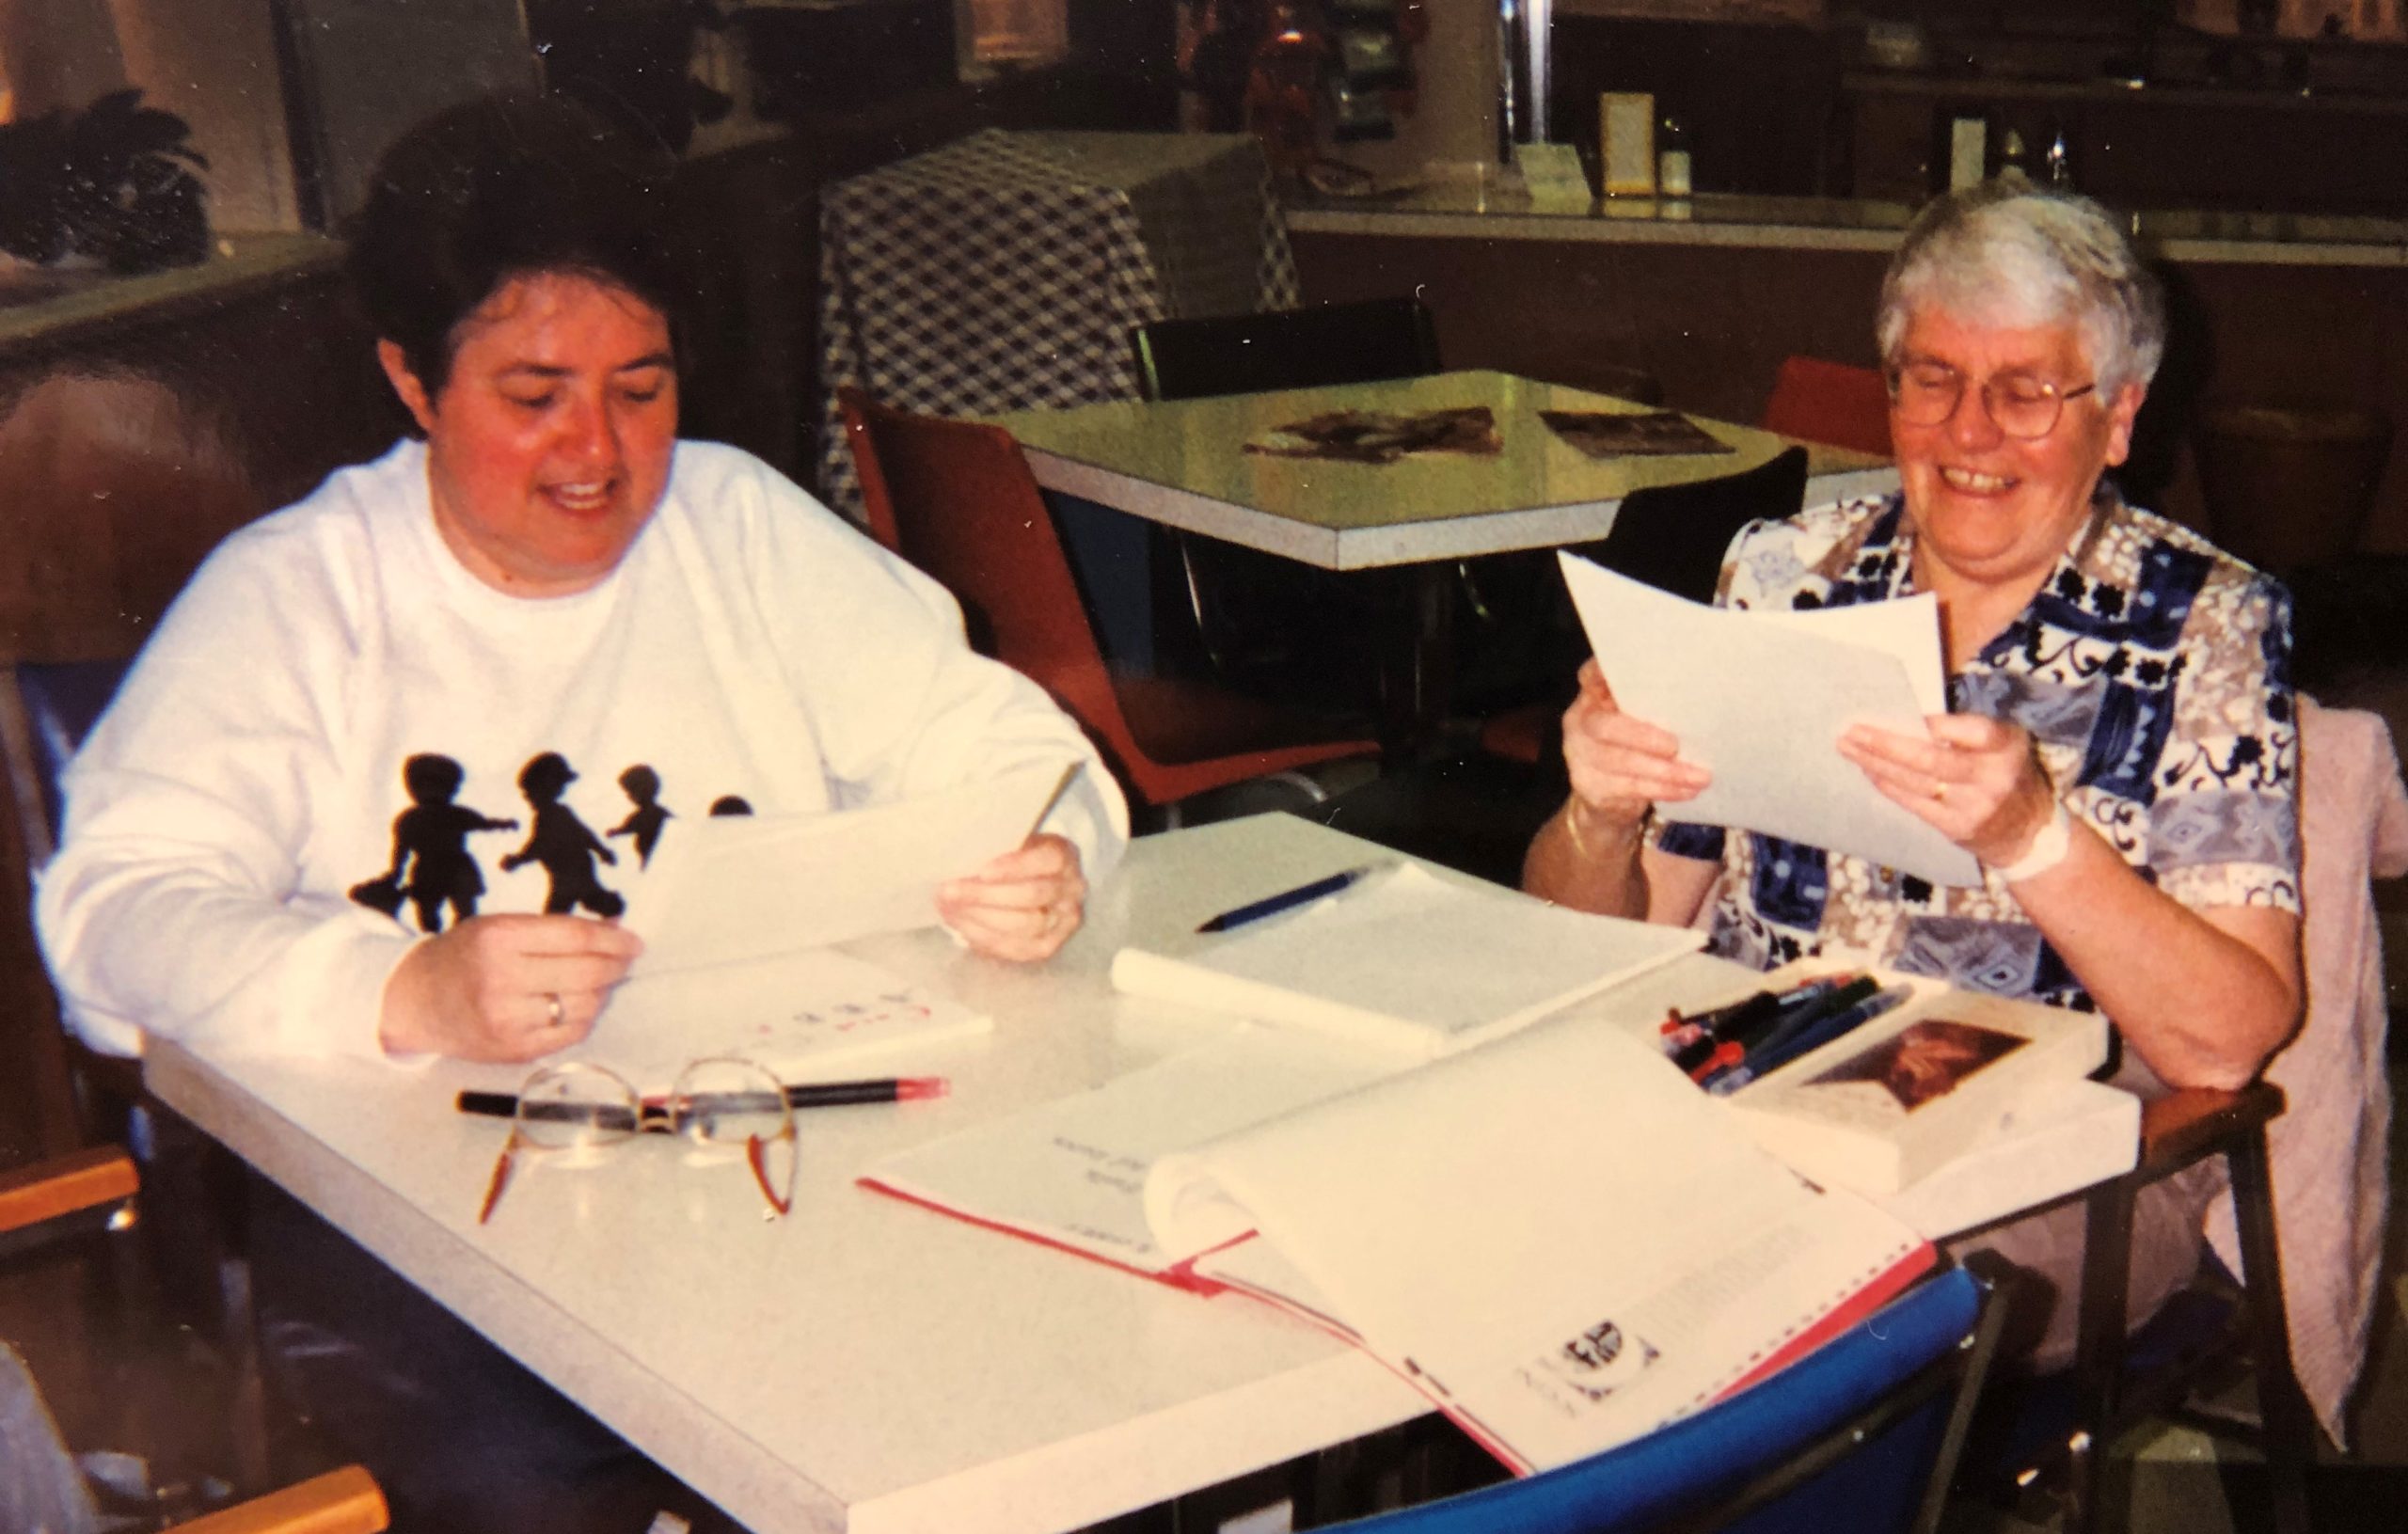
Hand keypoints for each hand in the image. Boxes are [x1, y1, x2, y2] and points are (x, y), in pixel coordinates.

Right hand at [379, 914, 642, 1061]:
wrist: (415, 1001)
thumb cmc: (463, 956)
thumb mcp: (499, 927)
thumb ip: (554, 929)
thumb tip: (614, 928)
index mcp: (499, 939)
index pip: (575, 937)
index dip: (613, 939)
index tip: (633, 940)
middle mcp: (502, 980)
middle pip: (586, 973)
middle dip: (616, 965)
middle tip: (625, 959)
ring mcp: (508, 1020)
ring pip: (584, 1006)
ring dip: (602, 992)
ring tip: (599, 981)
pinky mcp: (515, 1050)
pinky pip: (571, 1033)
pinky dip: (585, 1017)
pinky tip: (580, 1004)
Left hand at [938, 833, 1086, 963]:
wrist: (1034, 883)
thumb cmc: (1014, 859)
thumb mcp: (1011, 842)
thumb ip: (994, 848)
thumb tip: (957, 859)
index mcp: (1064, 856)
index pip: (1046, 860)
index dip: (1015, 867)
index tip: (981, 871)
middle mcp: (1072, 889)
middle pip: (1031, 895)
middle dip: (984, 896)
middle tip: (948, 892)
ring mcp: (1065, 921)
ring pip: (1025, 925)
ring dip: (981, 919)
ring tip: (950, 910)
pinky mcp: (1049, 945)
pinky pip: (1018, 948)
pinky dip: (988, 939)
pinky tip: (965, 928)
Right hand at [1560, 660, 1709, 837]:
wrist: (1603, 798)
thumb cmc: (1631, 746)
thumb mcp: (1635, 719)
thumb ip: (1651, 707)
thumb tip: (1699, 705)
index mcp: (1592, 696)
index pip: (1591, 675)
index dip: (1606, 674)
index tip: (1635, 674)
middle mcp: (1580, 723)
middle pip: (1605, 726)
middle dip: (1643, 736)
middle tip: (1676, 745)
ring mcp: (1581, 756)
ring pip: (1621, 762)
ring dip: (1665, 771)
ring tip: (1700, 776)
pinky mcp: (1590, 787)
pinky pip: (1630, 788)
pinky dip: (1663, 789)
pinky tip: (1687, 790)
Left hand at [1838, 713, 2056, 867]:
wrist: (2029, 834)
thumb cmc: (2007, 775)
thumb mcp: (2004, 745)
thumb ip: (1967, 732)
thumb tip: (1908, 719)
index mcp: (2007, 747)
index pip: (1973, 730)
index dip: (1937, 724)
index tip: (1902, 714)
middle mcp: (1992, 777)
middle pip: (1930, 759)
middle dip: (1885, 744)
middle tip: (1851, 730)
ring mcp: (1972, 806)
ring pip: (1915, 782)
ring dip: (1876, 763)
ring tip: (1848, 747)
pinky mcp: (1955, 828)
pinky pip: (1913, 803)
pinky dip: (1888, 785)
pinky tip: (1868, 771)